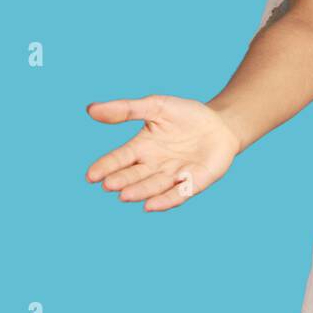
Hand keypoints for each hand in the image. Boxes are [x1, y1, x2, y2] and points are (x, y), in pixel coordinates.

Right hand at [84, 95, 240, 211]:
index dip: (105, 167)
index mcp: (142, 148)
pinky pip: (178, 194)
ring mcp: (174, 176)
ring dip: (139, 191)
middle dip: (121, 180)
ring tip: (125, 195)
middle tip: (108, 185)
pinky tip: (151, 206)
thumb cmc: (187, 115)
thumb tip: (90, 109)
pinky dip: (165, 200)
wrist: (222, 124)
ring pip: (153, 186)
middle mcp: (154, 166)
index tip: (90, 175)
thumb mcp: (156, 106)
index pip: (119, 159)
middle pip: (134, 175)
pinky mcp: (194, 183)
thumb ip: (126, 109)